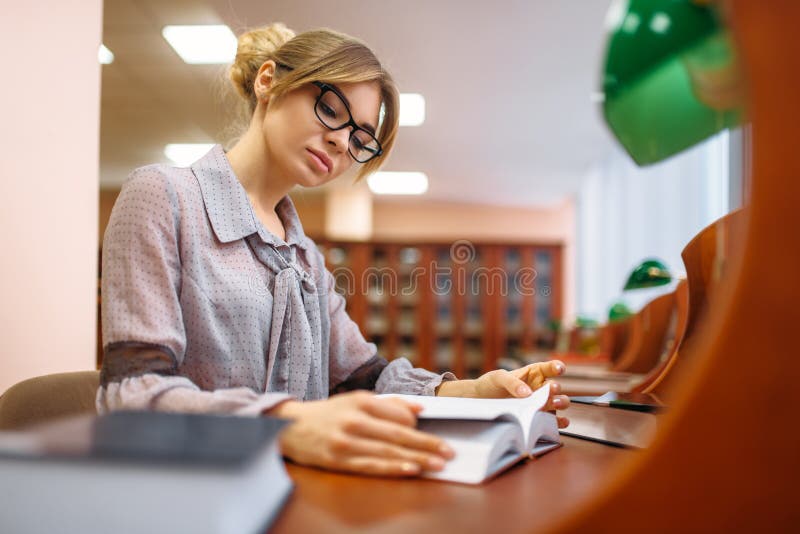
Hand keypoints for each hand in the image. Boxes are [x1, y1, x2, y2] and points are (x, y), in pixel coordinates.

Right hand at [270, 391, 454, 476]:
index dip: (420, 428)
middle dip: (427, 444)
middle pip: (398, 434)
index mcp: (361, 402)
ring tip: (438, 465)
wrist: (290, 427)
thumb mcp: (356, 400)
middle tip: (449, 452)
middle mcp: (354, 420)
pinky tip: (410, 470)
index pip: (399, 415)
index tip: (437, 436)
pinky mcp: (338, 461)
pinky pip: (371, 466)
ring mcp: (345, 442)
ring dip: (416, 459)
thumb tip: (420, 410)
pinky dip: (393, 468)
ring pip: (387, 452)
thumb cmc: (329, 414)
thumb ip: (389, 404)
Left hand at [436, 360, 570, 428]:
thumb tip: (527, 393)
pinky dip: (560, 422)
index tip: (559, 368)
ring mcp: (539, 403)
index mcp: (533, 373)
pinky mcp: (538, 418)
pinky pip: (553, 421)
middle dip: (555, 388)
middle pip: (554, 387)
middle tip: (551, 389)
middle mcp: (539, 388)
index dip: (556, 367)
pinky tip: (562, 422)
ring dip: (560, 402)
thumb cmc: (490, 384)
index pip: (549, 368)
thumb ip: (512, 382)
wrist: (479, 401)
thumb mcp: (498, 377)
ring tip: (554, 403)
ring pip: (558, 402)